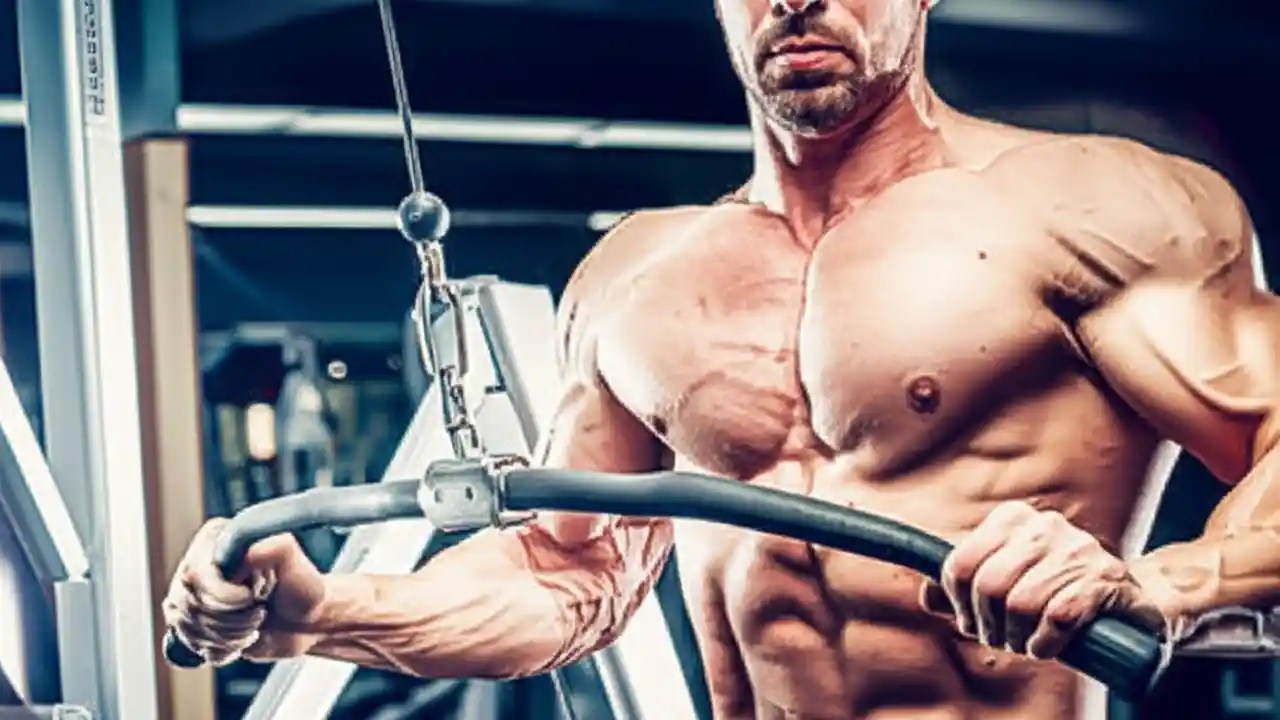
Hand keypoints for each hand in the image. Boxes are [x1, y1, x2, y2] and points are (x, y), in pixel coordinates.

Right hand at [162, 519, 327, 664]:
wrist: (307, 623)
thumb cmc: (302, 590)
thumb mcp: (296, 564)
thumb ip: (275, 549)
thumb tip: (246, 555)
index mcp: (217, 538)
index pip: (197, 575)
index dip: (227, 597)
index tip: (256, 597)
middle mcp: (197, 563)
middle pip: (190, 605)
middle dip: (231, 619)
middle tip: (260, 611)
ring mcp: (192, 593)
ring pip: (189, 627)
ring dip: (230, 635)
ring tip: (254, 622)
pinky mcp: (193, 622)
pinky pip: (192, 645)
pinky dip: (222, 649)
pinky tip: (242, 636)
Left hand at [920, 501, 1163, 658]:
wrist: (1131, 601)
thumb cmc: (1057, 591)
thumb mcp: (1008, 581)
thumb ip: (965, 586)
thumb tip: (926, 596)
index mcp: (1013, 519)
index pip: (959, 564)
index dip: (958, 604)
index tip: (970, 621)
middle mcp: (1044, 526)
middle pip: (987, 586)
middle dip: (987, 625)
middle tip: (1001, 638)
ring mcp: (1078, 550)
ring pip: (1020, 604)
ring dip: (1016, 638)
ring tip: (1024, 643)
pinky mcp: (1105, 580)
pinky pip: (1057, 618)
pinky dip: (1045, 643)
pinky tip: (1046, 646)